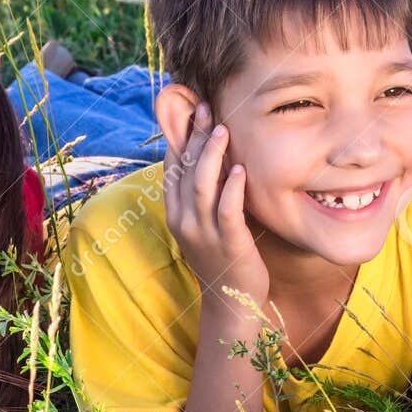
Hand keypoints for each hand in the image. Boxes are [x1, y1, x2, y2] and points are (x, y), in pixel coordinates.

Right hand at [163, 102, 269, 310]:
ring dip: (211, 155)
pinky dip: (231, 188)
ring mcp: (204, 232)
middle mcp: (184, 221)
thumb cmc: (222, 258)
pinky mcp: (228, 242)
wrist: (231, 302)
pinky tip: (239, 170)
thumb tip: (209, 159)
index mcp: (176, 213)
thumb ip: (204, 194)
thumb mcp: (205, 223)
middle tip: (206, 108)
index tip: (191, 109)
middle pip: (185, 170)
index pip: (172, 168)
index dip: (180, 137)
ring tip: (222, 130)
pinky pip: (226, 210)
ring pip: (201, 186)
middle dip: (195, 137)